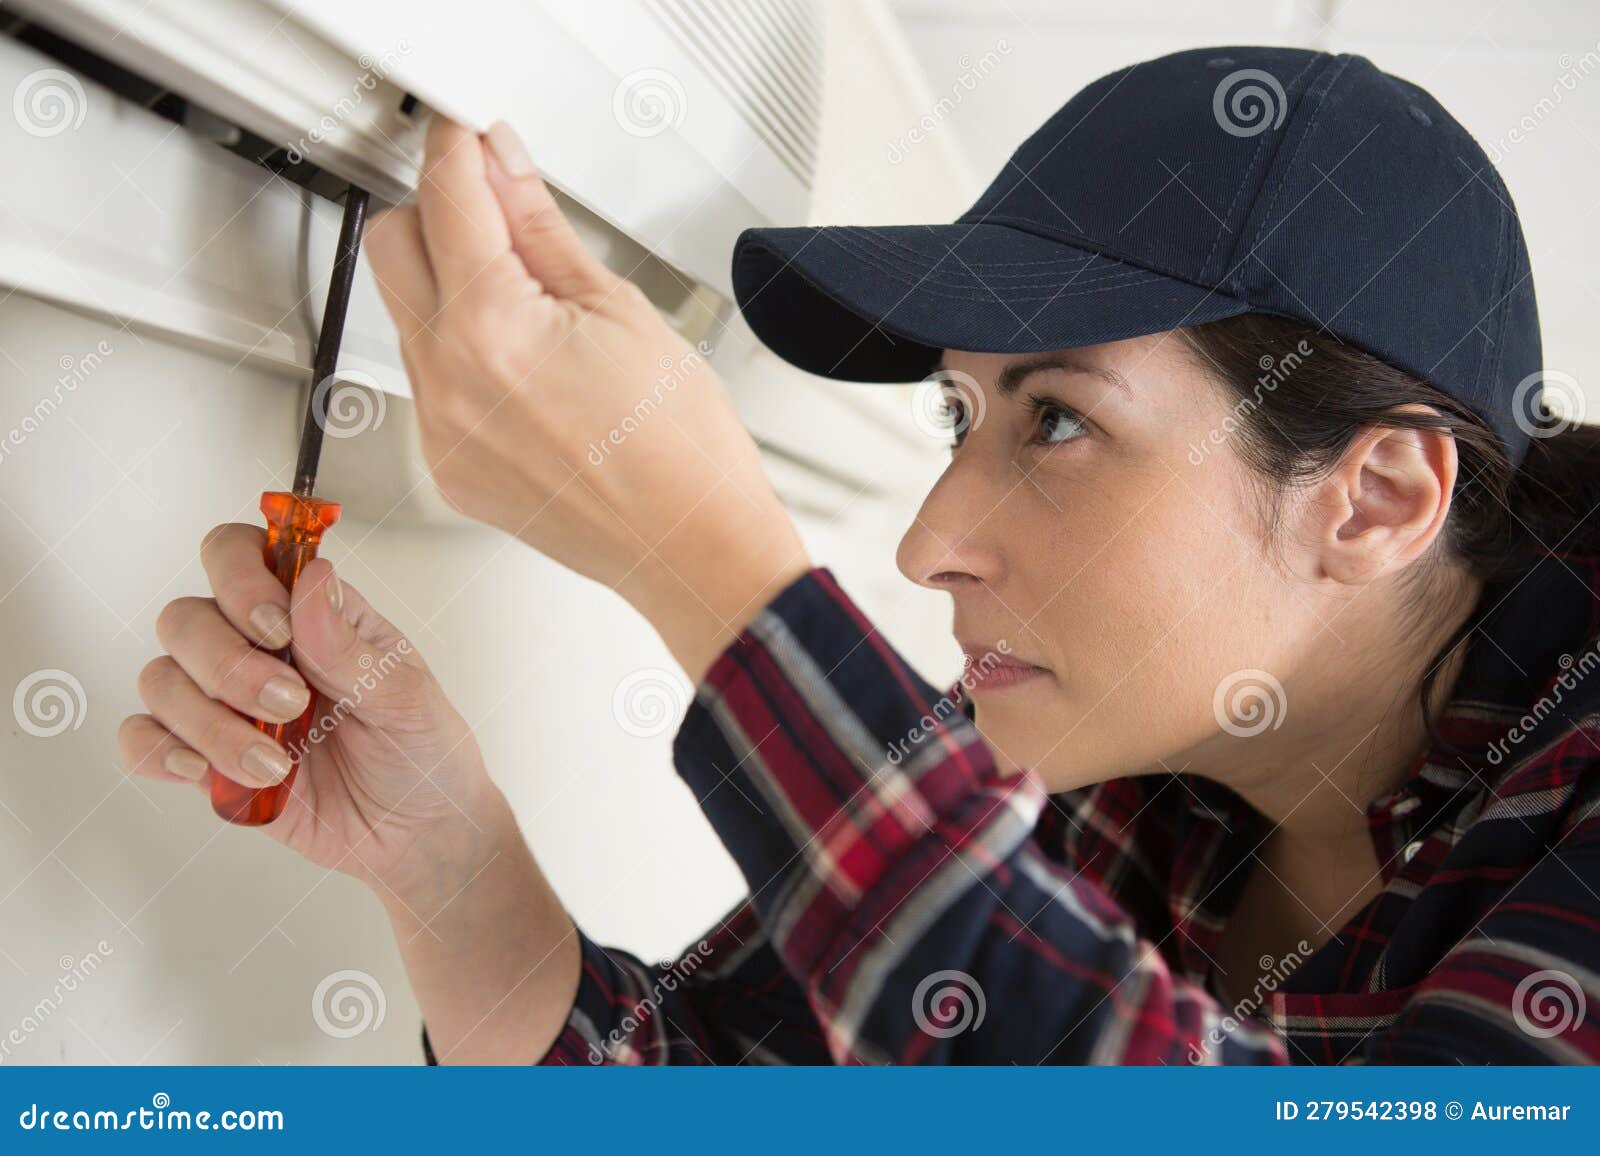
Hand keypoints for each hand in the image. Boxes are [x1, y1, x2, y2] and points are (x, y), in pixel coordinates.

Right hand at [117, 524, 504, 902]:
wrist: (418, 835)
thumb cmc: (422, 752)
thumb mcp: (407, 698)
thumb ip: (350, 647)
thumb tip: (311, 578)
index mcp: (308, 614)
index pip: (238, 554)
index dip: (239, 580)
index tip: (276, 630)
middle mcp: (256, 648)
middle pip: (185, 619)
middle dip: (228, 664)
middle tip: (292, 704)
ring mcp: (225, 703)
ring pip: (160, 680)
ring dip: (208, 722)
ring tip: (275, 763)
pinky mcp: (205, 758)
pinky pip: (142, 740)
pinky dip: (162, 752)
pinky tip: (209, 773)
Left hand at [362, 117, 808, 679]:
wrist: (691, 549)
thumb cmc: (681, 453)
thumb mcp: (623, 311)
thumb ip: (543, 231)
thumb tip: (506, 169)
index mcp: (492, 330)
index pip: (446, 199)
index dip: (457, 148)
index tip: (468, 135)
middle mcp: (448, 383)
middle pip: (390, 246)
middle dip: (435, 211)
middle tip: (496, 210)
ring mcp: (440, 432)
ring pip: (406, 316)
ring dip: (449, 285)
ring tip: (533, 305)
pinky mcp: (448, 467)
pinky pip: (427, 382)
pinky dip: (462, 354)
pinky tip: (529, 367)